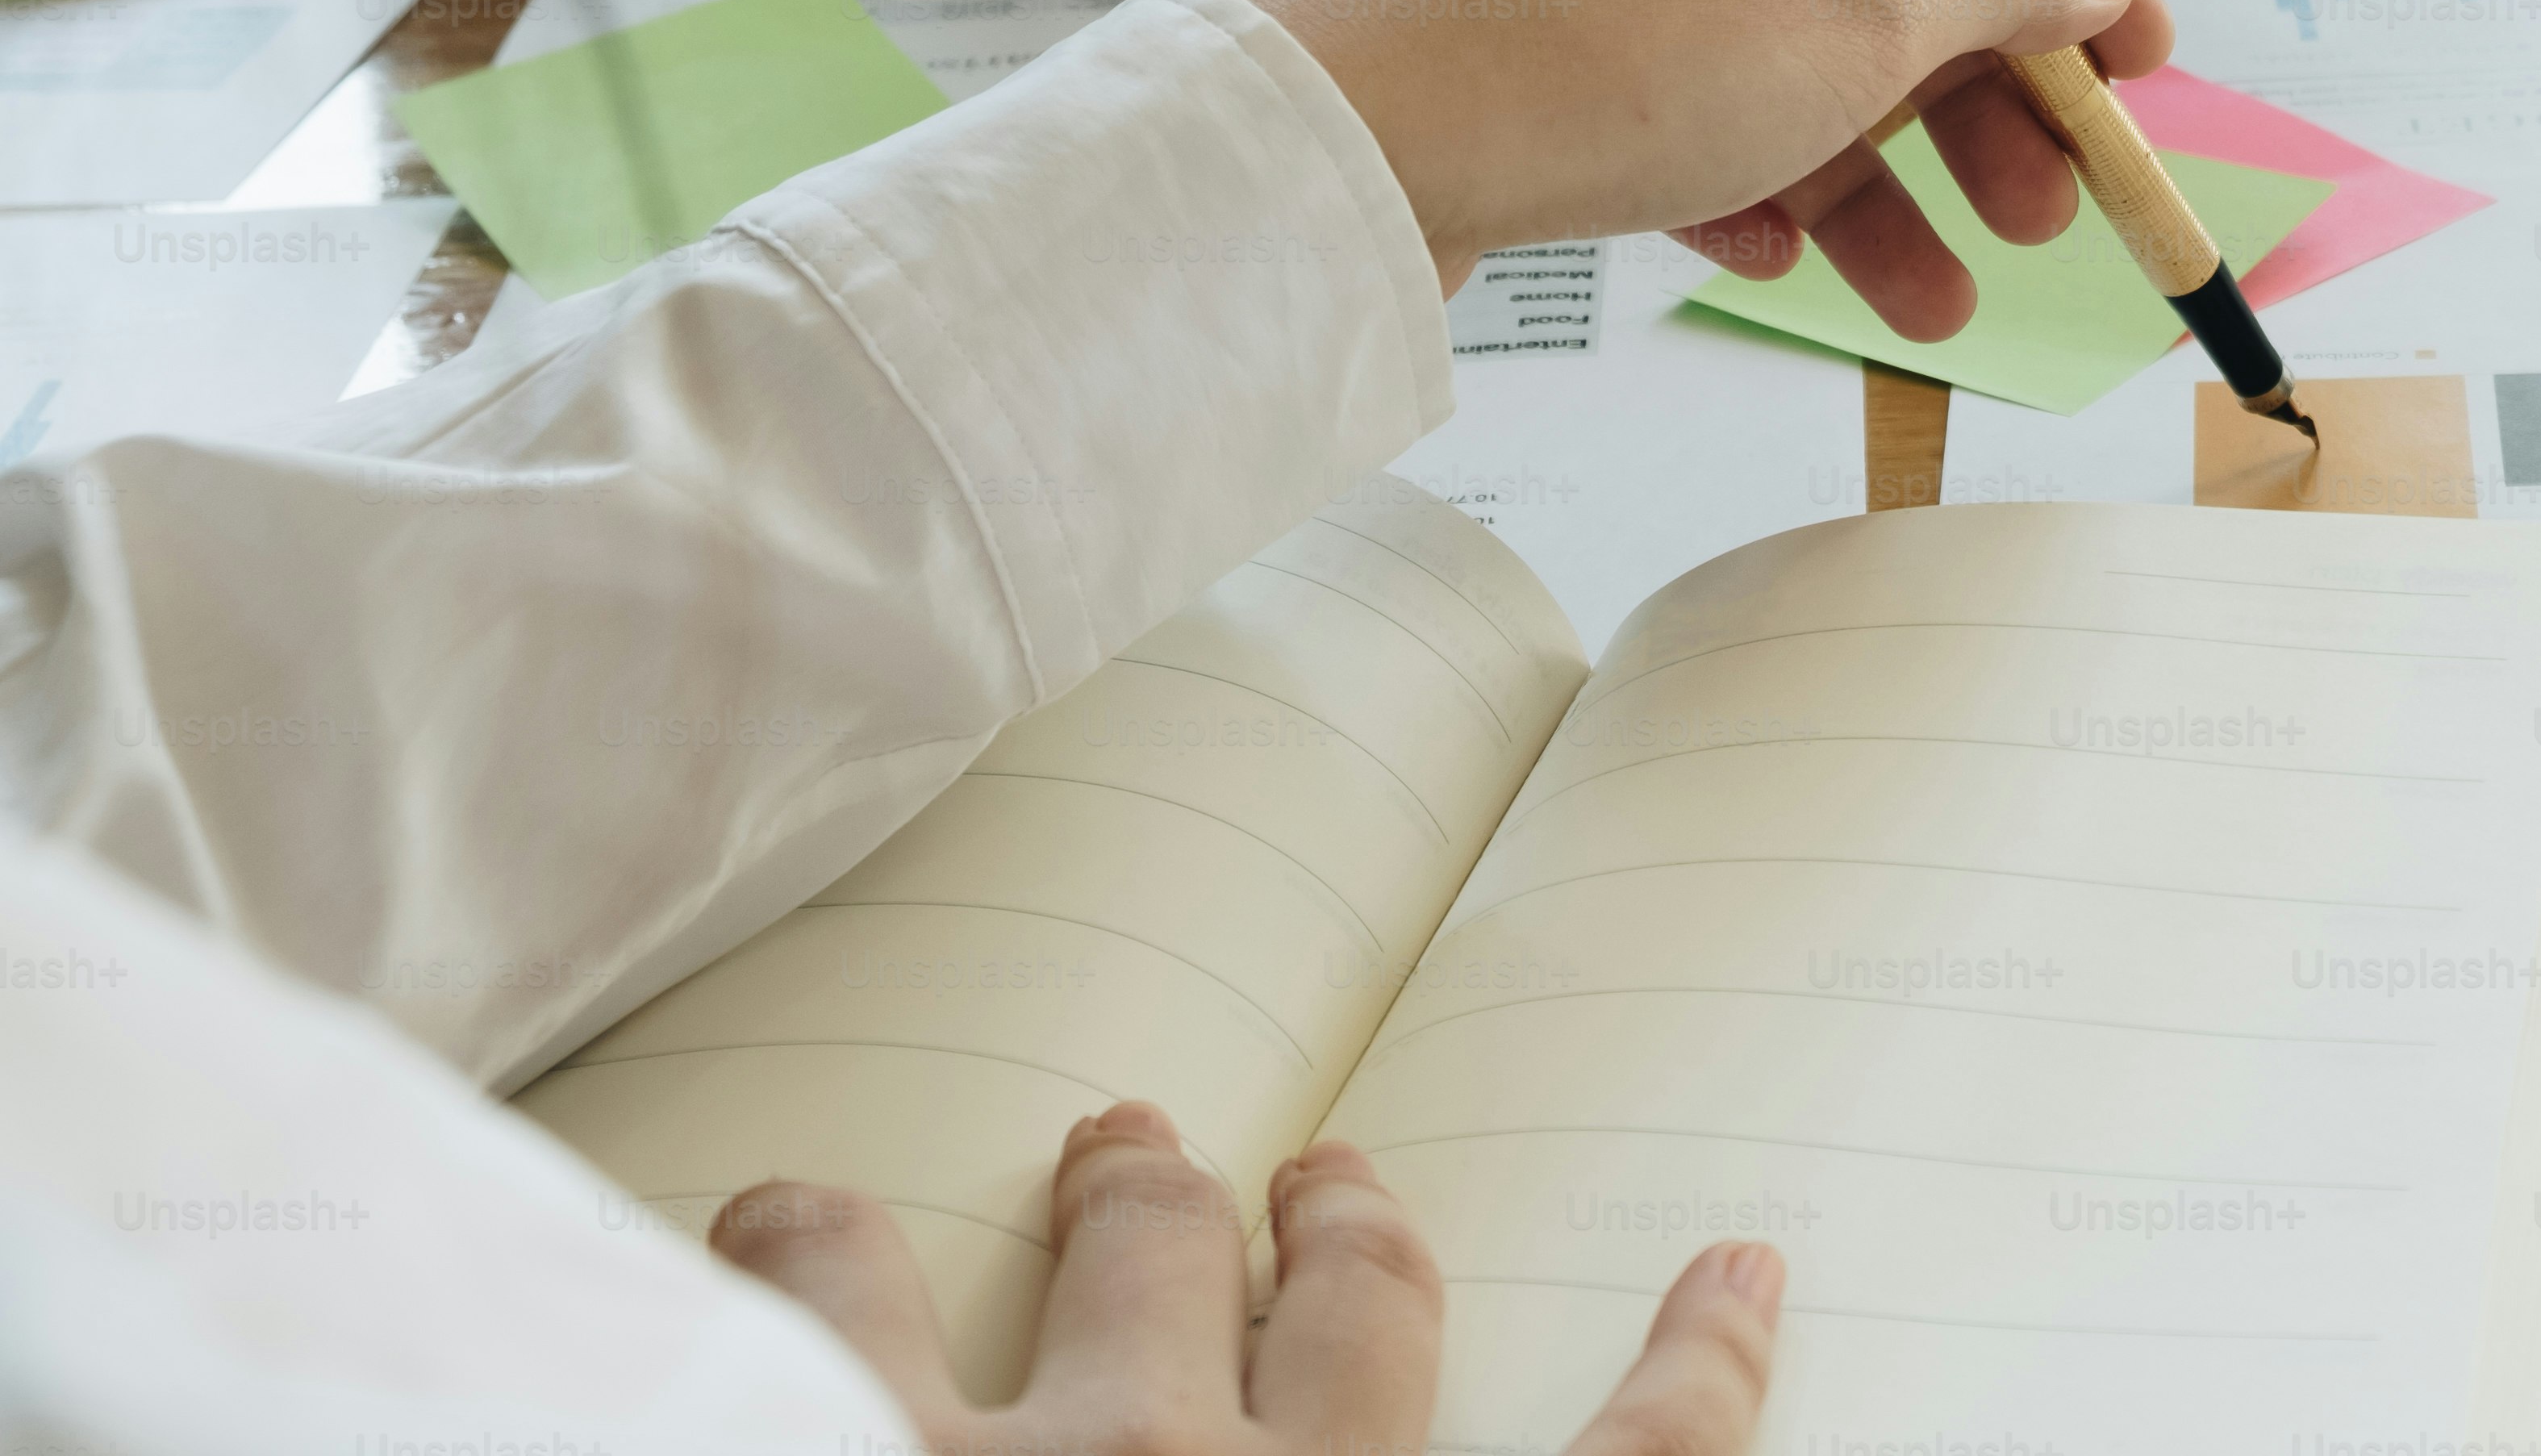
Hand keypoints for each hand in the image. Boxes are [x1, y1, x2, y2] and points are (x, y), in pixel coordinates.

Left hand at [716, 1099, 1775, 1454]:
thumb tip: (1347, 1436)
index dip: (1692, 1379)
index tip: (1728, 1279)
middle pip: (1360, 1325)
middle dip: (1350, 1242)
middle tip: (1326, 1177)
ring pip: (1142, 1262)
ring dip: (1141, 1198)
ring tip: (1120, 1145)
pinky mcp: (856, 1440)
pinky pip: (835, 1291)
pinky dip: (807, 1242)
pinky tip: (780, 1213)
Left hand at [1246, 0, 2171, 321]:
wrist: (1360, 132)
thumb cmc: (1597, 46)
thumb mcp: (1855, 19)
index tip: (2136, 60)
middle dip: (1986, 103)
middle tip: (2047, 204)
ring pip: (1807, 60)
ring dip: (1888, 181)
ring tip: (1939, 296)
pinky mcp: (1570, 49)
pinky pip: (1708, 110)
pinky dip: (1764, 184)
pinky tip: (1781, 257)